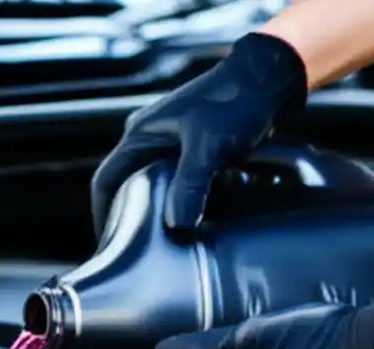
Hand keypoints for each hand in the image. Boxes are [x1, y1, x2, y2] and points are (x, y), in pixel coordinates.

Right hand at [91, 32, 306, 235]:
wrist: (269, 78)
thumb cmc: (235, 102)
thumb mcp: (209, 147)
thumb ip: (190, 184)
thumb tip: (177, 224)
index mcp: (140, 134)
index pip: (105, 180)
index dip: (104, 215)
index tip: (111, 245)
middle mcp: (149, 136)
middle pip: (126, 184)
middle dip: (131, 214)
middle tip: (139, 246)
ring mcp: (170, 139)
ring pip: (153, 182)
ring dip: (158, 206)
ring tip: (166, 235)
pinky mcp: (193, 144)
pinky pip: (176, 177)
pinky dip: (181, 196)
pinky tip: (196, 211)